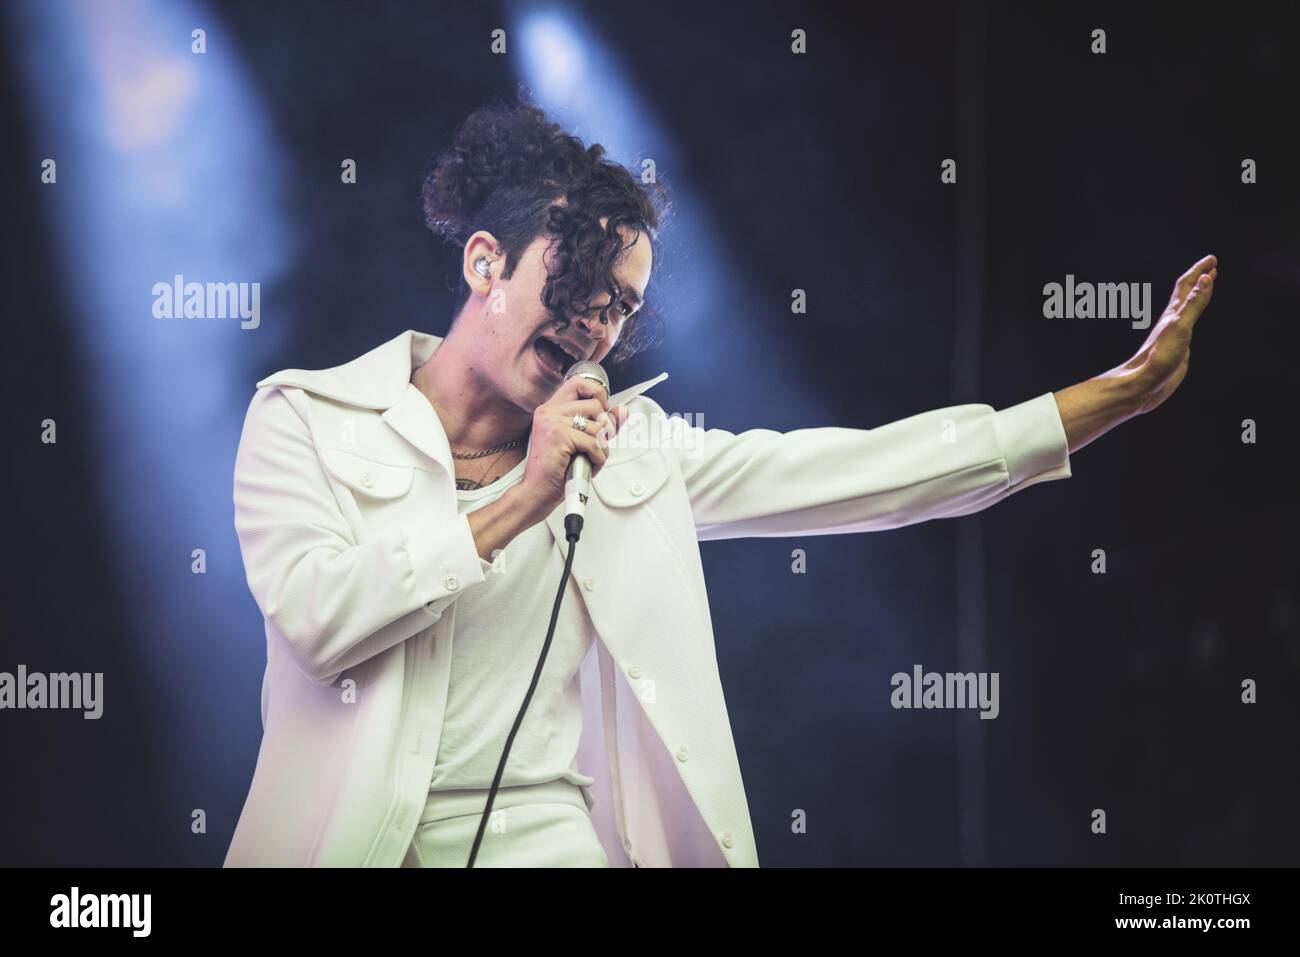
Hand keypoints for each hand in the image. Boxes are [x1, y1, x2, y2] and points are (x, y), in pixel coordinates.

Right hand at [516, 375, 628, 522]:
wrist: (535, 492)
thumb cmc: (555, 470)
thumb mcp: (580, 442)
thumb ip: (601, 425)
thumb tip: (622, 411)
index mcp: (551, 409)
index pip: (579, 383)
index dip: (597, 394)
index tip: (602, 412)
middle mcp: (549, 411)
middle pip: (595, 405)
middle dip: (605, 428)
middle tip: (597, 443)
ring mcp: (552, 422)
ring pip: (597, 427)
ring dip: (602, 448)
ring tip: (591, 459)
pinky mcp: (558, 436)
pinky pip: (593, 442)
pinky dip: (598, 458)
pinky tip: (589, 465)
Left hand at [1109, 253, 1217, 414]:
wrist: (1144, 384)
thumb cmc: (1159, 357)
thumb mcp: (1180, 327)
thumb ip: (1194, 304)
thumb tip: (1205, 278)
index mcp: (1173, 313)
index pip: (1187, 284)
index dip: (1199, 270)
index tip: (1212, 259)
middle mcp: (1173, 320)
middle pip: (1187, 293)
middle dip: (1200, 278)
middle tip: (1212, 265)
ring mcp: (1175, 333)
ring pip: (1188, 307)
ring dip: (1199, 294)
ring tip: (1207, 284)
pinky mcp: (1178, 346)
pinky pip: (1189, 323)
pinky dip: (1195, 314)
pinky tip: (1195, 317)